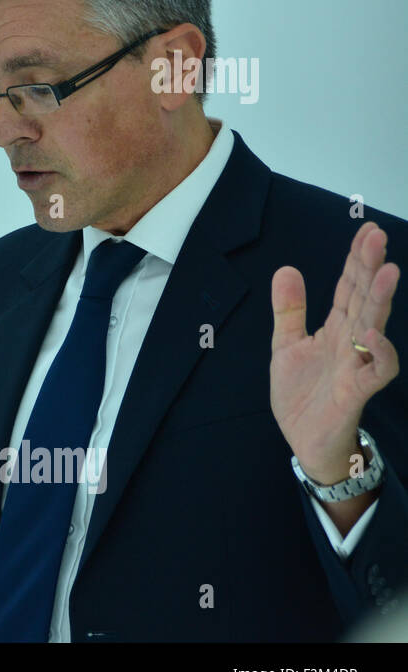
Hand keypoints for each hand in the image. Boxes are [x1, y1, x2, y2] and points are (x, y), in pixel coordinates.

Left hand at [271, 221, 399, 484]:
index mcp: (336, 330)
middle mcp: (351, 343)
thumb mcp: (286, 346)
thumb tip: (287, 268)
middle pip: (364, 299)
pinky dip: (379, 352)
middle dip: (370, 268)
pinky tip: (373, 332)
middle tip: (376, 236)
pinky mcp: (357, 393)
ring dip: (381, 300)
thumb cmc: (303, 395)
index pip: (349, 289)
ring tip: (386, 271)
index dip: (356, 261)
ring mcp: (357, 366)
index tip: (366, 230)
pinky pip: (376, 371)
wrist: (304, 442)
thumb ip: (289, 310)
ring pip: (374, 327)